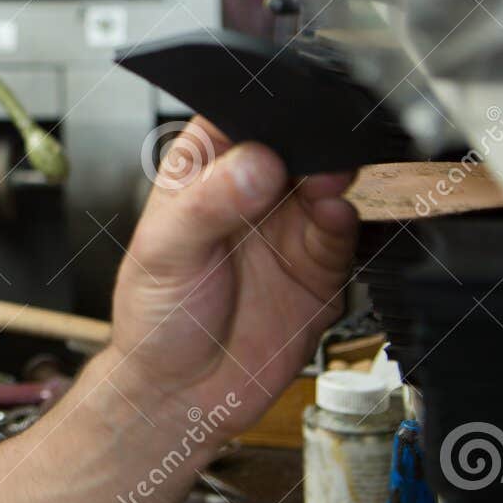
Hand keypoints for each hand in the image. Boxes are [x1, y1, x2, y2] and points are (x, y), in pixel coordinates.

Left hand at [105, 117, 359, 438]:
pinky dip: (348, 220)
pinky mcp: (320, 264)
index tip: (281, 115)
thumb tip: (254, 164)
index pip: (239, 116)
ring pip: (328, 179)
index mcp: (203, 168)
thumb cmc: (155, 315)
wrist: (183, 394)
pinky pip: (346, 230)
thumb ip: (208, 205)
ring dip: (336, 175)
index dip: (263, 109)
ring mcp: (288, 225)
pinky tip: (335, 216)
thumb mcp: (164, 252)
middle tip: (315, 151)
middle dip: (312, 141)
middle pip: (296, 142)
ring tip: (326, 183)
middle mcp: (250, 189)